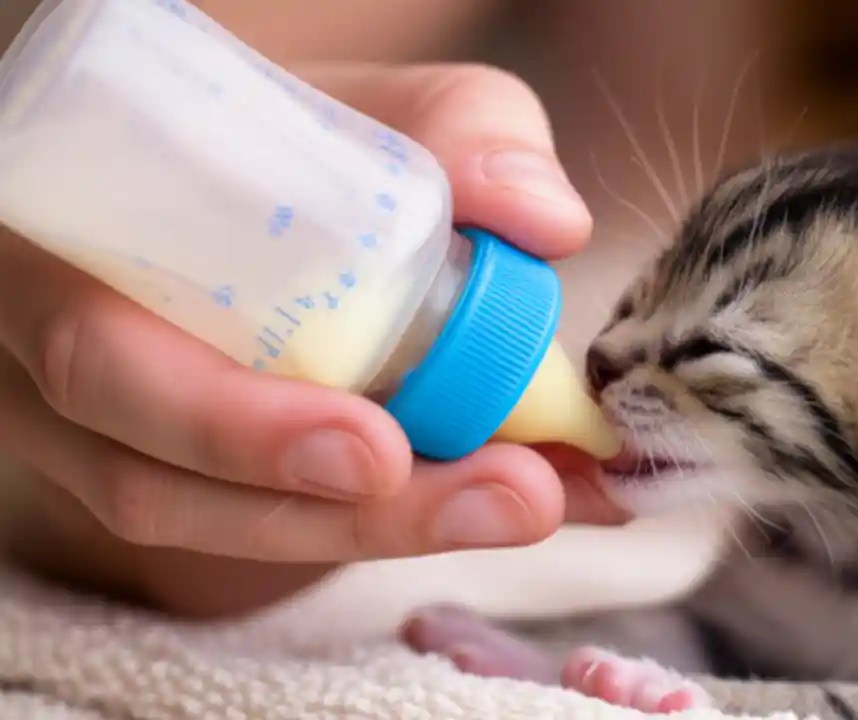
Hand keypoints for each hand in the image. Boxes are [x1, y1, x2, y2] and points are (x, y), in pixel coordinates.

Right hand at [0, 62, 621, 585]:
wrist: (261, 182)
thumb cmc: (314, 144)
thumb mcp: (399, 113)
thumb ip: (468, 137)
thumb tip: (544, 222)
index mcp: (67, 245)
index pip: (101, 353)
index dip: (231, 424)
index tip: (380, 448)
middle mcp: (59, 350)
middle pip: (157, 478)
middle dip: (338, 508)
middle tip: (510, 496)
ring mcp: (108, 430)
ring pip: (211, 522)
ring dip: (379, 529)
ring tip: (530, 501)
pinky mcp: (184, 472)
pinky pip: (256, 521)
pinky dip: (388, 519)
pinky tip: (501, 496)